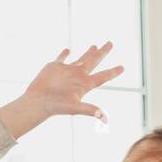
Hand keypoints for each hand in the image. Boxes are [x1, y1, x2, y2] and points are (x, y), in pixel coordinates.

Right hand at [0, 43, 123, 137]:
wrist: (38, 102)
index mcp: (84, 84)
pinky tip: (68, 50)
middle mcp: (78, 76)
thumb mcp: (75, 108)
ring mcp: (67, 71)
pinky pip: (62, 58)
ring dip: (88, 52)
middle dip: (103, 52)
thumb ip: (90, 110)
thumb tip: (105, 119)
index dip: (113, 72)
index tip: (123, 67)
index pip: (103, 76)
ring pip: (81, 59)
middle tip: (111, 43)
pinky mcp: (55, 67)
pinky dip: (65, 54)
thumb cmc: (56, 106)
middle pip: (94, 62)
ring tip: (95, 46)